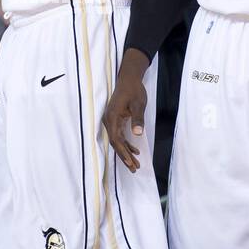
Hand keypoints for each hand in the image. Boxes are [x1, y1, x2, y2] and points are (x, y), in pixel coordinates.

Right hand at [103, 50, 149, 171]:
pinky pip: (119, 135)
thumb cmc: (134, 90)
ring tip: (135, 164)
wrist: (129, 78)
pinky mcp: (115, 120)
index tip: (130, 163)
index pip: (116, 140)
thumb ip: (137, 118)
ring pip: (117, 141)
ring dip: (126, 152)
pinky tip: (135, 151)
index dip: (123, 152)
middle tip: (134, 169)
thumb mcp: (138, 104)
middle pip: (115, 143)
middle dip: (125, 157)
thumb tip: (137, 133)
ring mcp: (111, 121)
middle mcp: (109, 121)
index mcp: (112, 117)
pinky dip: (126, 144)